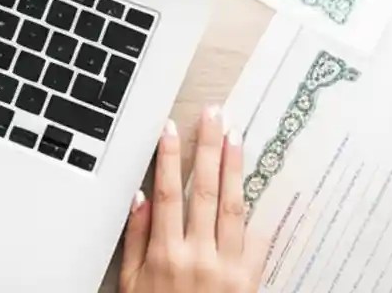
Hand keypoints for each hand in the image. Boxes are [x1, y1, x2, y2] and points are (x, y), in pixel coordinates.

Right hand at [119, 107, 268, 292]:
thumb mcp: (132, 284)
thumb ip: (136, 239)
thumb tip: (138, 198)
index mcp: (165, 254)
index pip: (167, 193)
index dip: (168, 158)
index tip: (170, 128)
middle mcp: (197, 256)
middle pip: (204, 190)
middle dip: (208, 148)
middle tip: (214, 116)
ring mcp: (227, 268)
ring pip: (233, 207)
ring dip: (235, 168)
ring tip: (236, 136)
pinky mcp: (250, 280)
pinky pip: (257, 239)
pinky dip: (258, 211)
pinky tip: (259, 185)